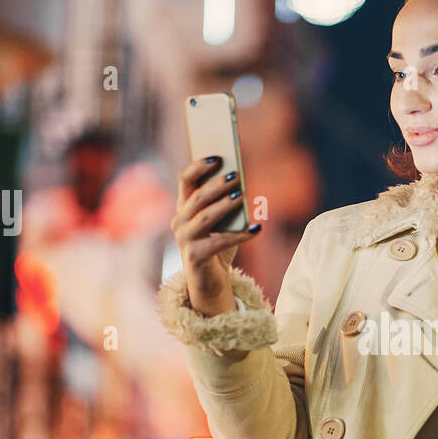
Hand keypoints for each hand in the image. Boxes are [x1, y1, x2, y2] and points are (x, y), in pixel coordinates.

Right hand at [170, 156, 260, 313]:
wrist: (210, 282)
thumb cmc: (218, 246)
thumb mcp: (223, 221)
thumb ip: (227, 202)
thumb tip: (242, 183)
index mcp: (184, 207)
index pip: (184, 179)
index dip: (198, 166)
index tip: (218, 156)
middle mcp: (179, 221)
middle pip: (197, 197)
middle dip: (217, 185)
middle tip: (236, 175)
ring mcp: (184, 240)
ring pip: (205, 217)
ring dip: (225, 205)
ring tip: (243, 196)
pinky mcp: (194, 257)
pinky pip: (220, 242)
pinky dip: (241, 234)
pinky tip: (257, 228)